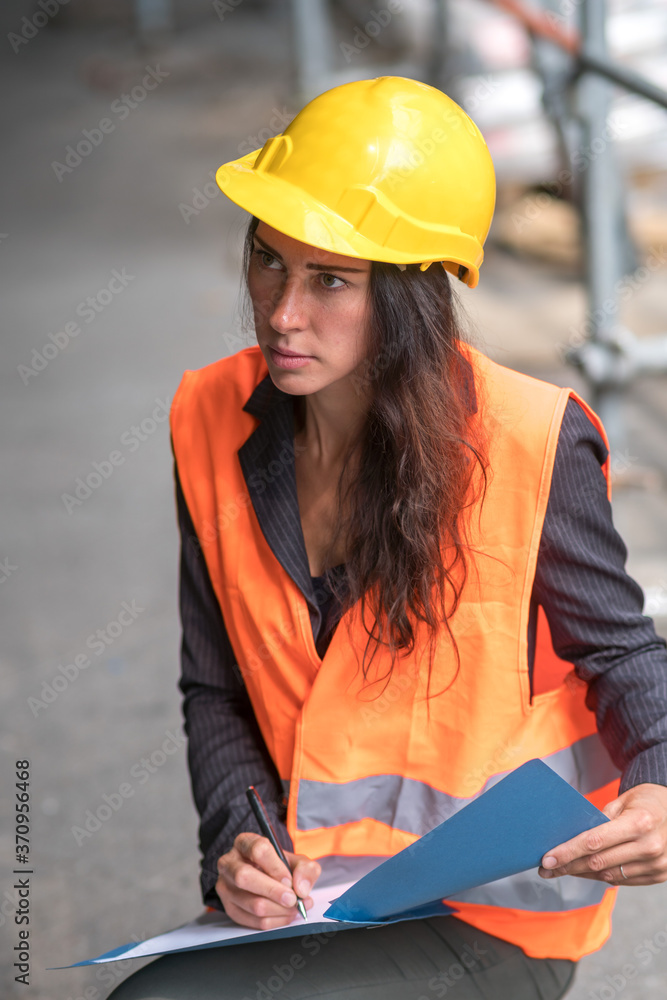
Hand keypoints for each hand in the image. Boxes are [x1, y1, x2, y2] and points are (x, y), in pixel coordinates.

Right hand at [215, 831, 321, 928]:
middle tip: (292, 899)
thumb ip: (306, 869)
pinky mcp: (229, 908)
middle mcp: (229, 863)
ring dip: (278, 909)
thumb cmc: (280, 867)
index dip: (276, 867)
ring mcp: (226, 887)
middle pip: (245, 877)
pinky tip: (285, 915)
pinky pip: (252, 921)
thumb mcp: (296, 860)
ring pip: (251, 903)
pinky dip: (274, 921)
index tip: (289, 880)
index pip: (257, 850)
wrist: (268, 879)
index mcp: (245, 843)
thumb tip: (301, 888)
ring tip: (294, 907)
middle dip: (273, 891)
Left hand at [538, 783, 666, 885]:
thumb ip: (600, 819)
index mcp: (639, 823)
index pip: (594, 842)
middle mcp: (649, 846)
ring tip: (563, 870)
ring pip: (608, 875)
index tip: (547, 859)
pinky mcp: (659, 875)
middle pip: (598, 862)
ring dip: (582, 874)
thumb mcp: (624, 801)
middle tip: (546, 868)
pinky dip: (602, 877)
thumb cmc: (647, 801)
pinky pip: (623, 880)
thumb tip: (572, 836)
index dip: (567, 852)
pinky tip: (586, 872)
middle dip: (568, 866)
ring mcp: (657, 864)